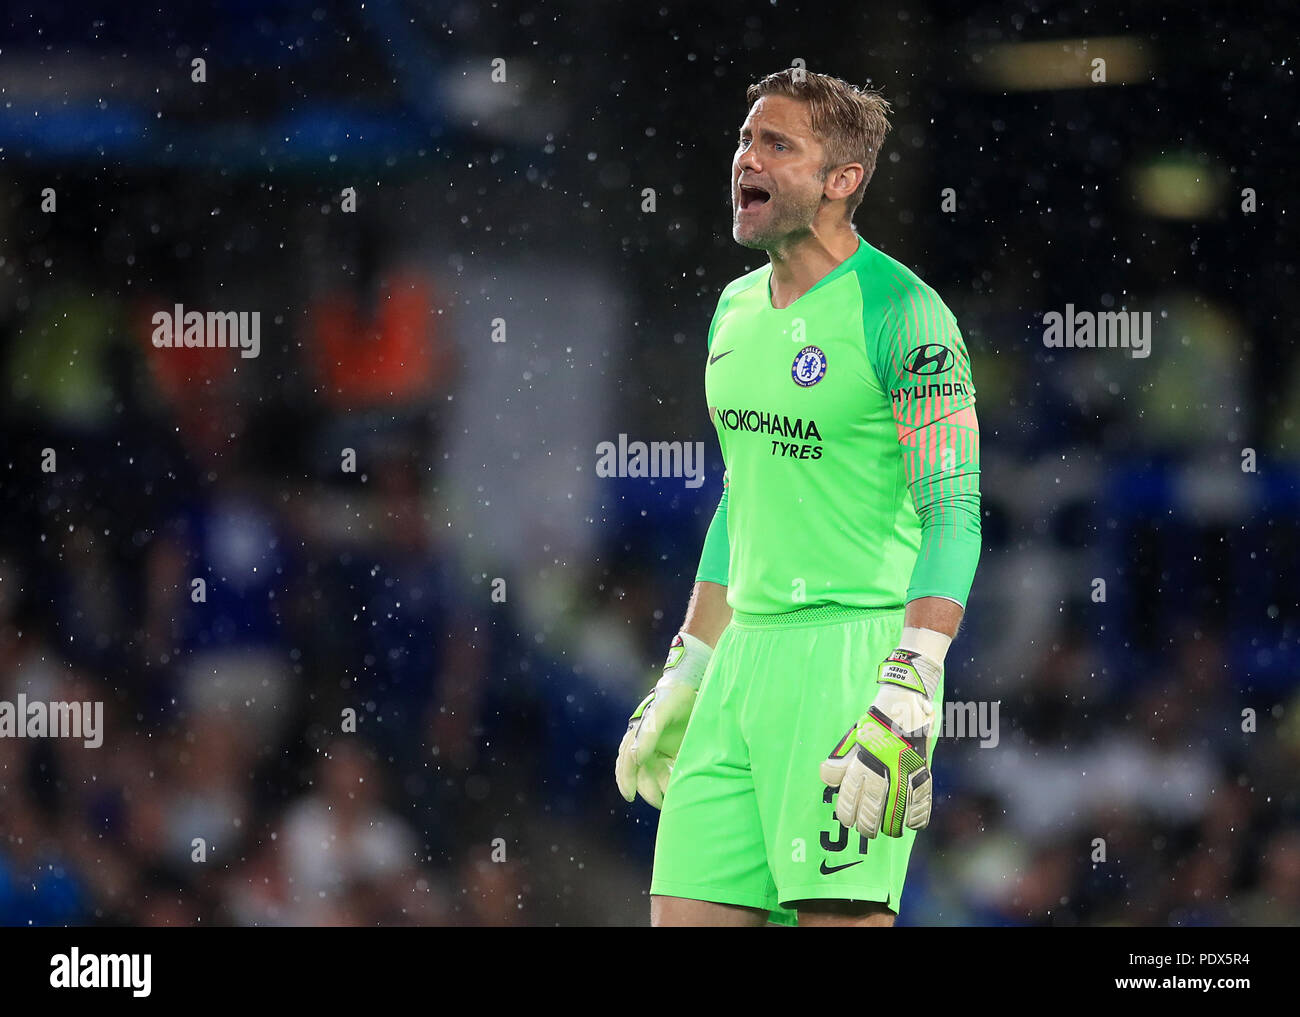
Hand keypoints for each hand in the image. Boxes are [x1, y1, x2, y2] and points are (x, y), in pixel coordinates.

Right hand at [615, 631, 711, 807]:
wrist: (697, 682)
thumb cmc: (676, 696)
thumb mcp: (662, 712)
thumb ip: (648, 734)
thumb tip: (636, 759)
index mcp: (638, 734)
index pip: (627, 763)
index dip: (626, 780)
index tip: (630, 796)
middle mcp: (647, 744)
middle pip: (641, 774)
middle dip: (649, 790)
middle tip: (661, 802)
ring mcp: (662, 748)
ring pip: (655, 776)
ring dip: (661, 788)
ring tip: (672, 799)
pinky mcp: (677, 750)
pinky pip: (670, 772)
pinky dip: (673, 782)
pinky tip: (682, 789)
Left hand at [820, 647, 941, 838]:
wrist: (905, 698)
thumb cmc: (877, 721)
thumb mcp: (855, 737)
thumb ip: (843, 760)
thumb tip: (827, 778)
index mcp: (864, 754)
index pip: (852, 791)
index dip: (849, 810)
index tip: (847, 822)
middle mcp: (883, 762)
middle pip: (874, 802)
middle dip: (869, 822)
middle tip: (867, 832)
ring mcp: (905, 765)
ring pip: (898, 803)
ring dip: (894, 821)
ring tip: (890, 832)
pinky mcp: (923, 764)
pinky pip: (923, 794)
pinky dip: (919, 812)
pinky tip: (914, 824)